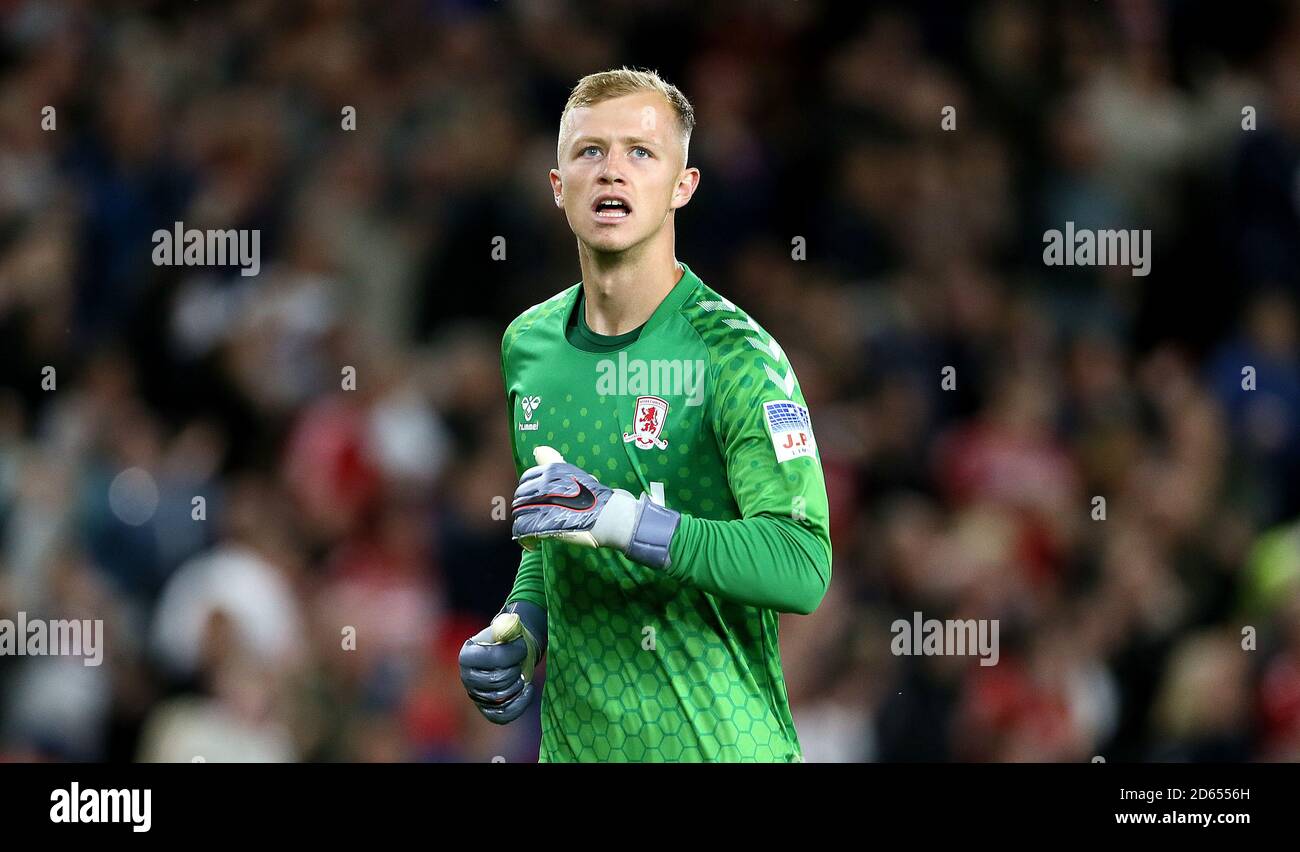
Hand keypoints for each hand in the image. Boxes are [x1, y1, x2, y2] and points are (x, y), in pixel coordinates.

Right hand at [459, 601, 545, 723]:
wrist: (515, 655)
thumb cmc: (511, 640)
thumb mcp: (511, 627)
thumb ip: (509, 625)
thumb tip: (508, 626)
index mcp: (468, 654)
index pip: (492, 657)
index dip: (513, 653)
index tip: (522, 647)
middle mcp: (467, 677)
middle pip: (497, 680)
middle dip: (515, 670)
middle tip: (520, 663)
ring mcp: (476, 695)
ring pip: (500, 698)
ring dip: (518, 685)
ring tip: (521, 674)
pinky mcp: (487, 710)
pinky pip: (502, 715)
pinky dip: (519, 704)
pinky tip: (528, 690)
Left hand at [510, 446, 681, 568]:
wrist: (612, 516)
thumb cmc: (596, 497)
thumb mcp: (576, 474)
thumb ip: (554, 462)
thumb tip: (537, 449)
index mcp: (552, 471)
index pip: (526, 479)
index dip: (527, 491)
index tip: (533, 501)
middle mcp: (546, 485)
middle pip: (520, 497)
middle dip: (523, 509)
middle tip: (532, 519)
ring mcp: (545, 504)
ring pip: (519, 515)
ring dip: (522, 524)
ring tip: (530, 533)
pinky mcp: (546, 524)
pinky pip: (524, 531)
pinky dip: (525, 539)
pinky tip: (531, 545)